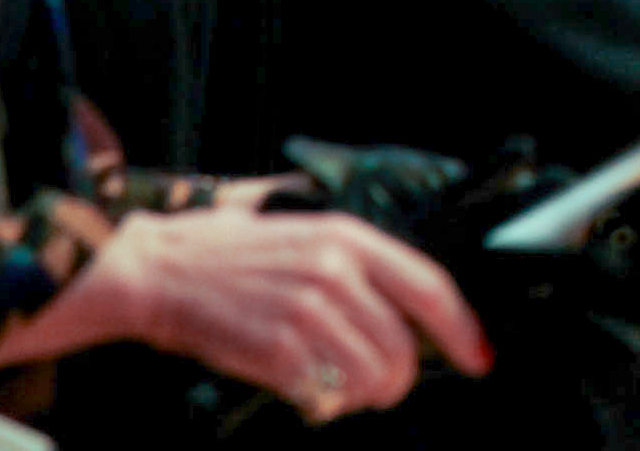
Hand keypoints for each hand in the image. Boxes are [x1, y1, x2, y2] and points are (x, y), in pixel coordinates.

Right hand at [0, 209, 489, 421]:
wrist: (161, 268)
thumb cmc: (236, 257)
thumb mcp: (309, 236)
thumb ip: (359, 265)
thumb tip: (411, 308)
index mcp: (350, 238)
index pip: (430, 288)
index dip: (461, 329)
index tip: (479, 357)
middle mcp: (335, 271)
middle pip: (403, 348)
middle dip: (400, 379)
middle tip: (381, 385)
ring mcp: (306, 311)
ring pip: (371, 377)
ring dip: (362, 395)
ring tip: (338, 386)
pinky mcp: (276, 348)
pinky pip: (326, 395)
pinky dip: (324, 403)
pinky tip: (307, 391)